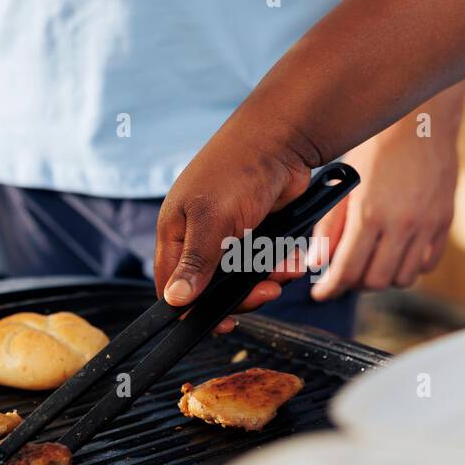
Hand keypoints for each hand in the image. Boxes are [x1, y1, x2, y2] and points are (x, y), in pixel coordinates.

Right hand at [154, 113, 322, 314]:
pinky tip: (291, 255)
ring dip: (267, 277)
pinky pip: (264, 264)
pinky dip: (279, 263)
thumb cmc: (239, 168)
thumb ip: (197, 262)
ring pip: (243, 279)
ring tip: (285, 267)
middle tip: (266, 291)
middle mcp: (199, 236)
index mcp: (176, 231)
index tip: (221, 324)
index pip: (172, 286)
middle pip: (212, 289)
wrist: (285, 141)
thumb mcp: (213, 218)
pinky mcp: (256, 233)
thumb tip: (175, 300)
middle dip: (243, 294)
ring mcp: (229, 235)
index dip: (193, 309)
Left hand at [308, 88, 462, 299]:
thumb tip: (317, 262)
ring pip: (403, 279)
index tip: (321, 293)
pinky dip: (410, 266)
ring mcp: (427, 225)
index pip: (347, 271)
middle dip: (355, 284)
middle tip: (344, 273)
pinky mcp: (444, 221)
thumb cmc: (375, 144)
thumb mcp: (343, 181)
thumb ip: (330, 225)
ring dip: (383, 277)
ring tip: (370, 262)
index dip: (330, 289)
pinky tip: (396, 251)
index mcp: (370, 214)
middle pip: (376, 282)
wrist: (421, 118)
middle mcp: (401, 225)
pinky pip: (427, 263)